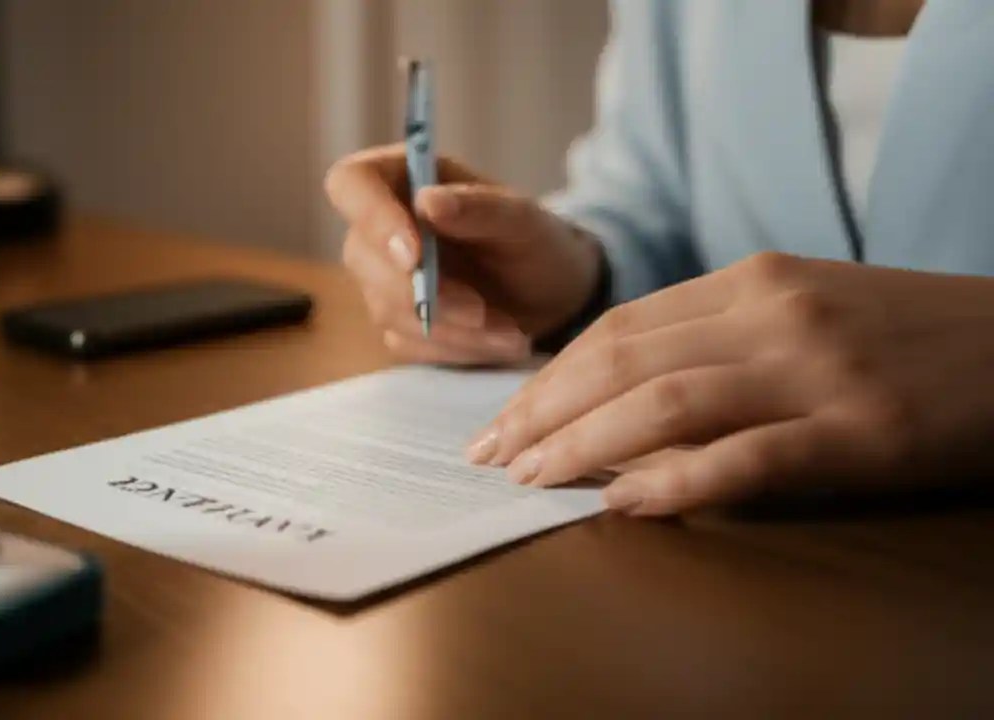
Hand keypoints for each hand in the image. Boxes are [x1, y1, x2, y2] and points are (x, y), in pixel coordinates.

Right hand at [324, 144, 602, 364]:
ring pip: (387, 310)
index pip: (351, 184)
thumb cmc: (533, 242)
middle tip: (482, 311)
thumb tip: (427, 202)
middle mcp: (379, 228)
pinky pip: (408, 344)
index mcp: (401, 178)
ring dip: (452, 329)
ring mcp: (382, 279)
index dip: (373, 218)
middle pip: (363, 258)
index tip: (414, 256)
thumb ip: (479, 208)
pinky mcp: (396, 324)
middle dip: (424, 292)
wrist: (550, 296)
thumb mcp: (523, 220)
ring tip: (510, 333)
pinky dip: (457, 349)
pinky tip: (498, 342)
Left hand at [467, 252, 993, 514]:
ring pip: (665, 403)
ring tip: (531, 479)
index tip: (502, 418)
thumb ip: (717, 336)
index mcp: (754, 280)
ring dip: (583, 444)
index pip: (620, 327)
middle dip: (541, 411)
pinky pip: (746, 459)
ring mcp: (817, 371)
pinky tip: (623, 506)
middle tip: (490, 456)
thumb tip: (618, 392)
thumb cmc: (907, 335)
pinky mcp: (860, 433)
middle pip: (622, 361)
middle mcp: (774, 314)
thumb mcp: (806, 308)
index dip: (549, 377)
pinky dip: (676, 483)